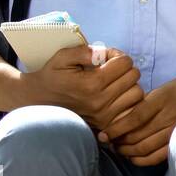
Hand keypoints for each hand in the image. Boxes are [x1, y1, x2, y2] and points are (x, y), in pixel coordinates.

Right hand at [23, 45, 143, 127]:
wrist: (37, 101)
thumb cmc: (52, 76)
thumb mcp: (62, 57)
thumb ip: (85, 51)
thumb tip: (104, 53)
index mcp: (91, 84)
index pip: (125, 62)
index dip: (117, 55)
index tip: (106, 57)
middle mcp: (100, 102)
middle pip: (134, 76)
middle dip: (125, 68)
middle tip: (111, 68)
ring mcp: (104, 115)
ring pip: (137, 93)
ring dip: (129, 84)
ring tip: (115, 81)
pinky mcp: (106, 124)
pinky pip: (132, 109)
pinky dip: (129, 100)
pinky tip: (118, 95)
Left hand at [98, 77, 175, 165]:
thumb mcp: (166, 87)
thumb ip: (148, 102)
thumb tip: (125, 117)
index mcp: (163, 98)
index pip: (134, 118)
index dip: (116, 129)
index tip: (103, 134)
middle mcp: (170, 116)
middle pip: (137, 135)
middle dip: (118, 142)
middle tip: (109, 142)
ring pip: (145, 148)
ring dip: (127, 152)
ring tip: (119, 149)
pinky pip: (158, 156)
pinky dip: (142, 160)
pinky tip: (134, 158)